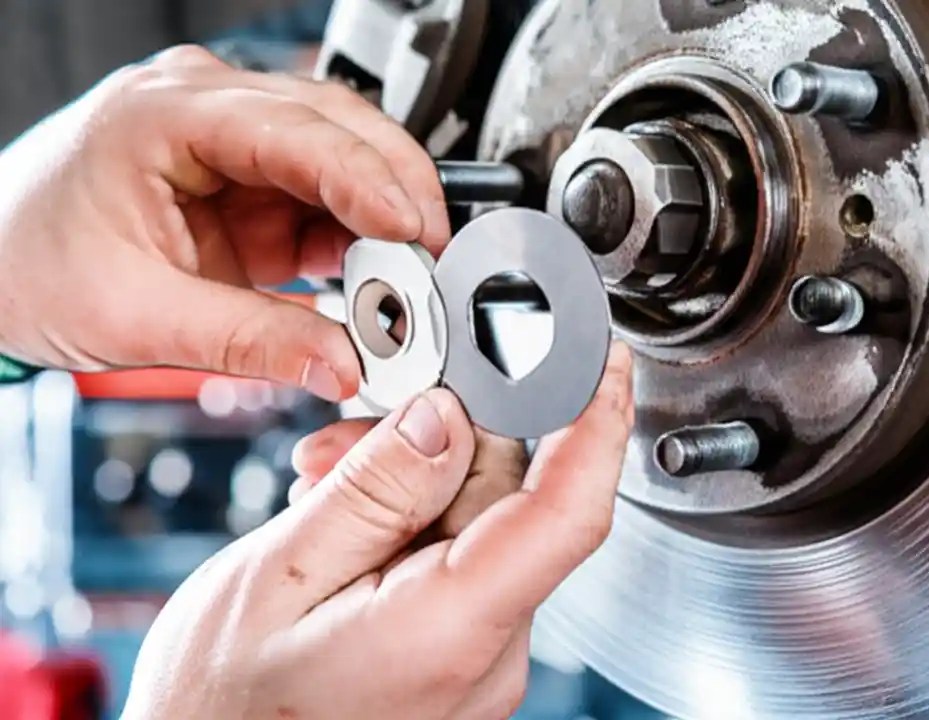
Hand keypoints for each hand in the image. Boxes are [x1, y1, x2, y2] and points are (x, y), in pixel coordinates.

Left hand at [0, 45, 447, 399]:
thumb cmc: (27, 265)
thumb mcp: (140, 317)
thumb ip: (252, 341)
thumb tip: (344, 363)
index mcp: (163, 114)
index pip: (293, 128)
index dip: (365, 178)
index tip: (415, 229)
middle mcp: (208, 109)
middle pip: (340, 126)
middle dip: (399, 192)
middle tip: (434, 259)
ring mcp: (237, 144)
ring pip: (348, 159)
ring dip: (387, 218)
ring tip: (410, 282)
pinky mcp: (254, 184)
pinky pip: (331, 200)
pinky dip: (362, 240)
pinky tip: (376, 279)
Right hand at [122, 343, 634, 719]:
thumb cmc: (219, 707)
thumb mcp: (277, 578)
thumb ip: (375, 491)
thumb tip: (448, 414)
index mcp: (451, 631)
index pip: (568, 514)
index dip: (597, 424)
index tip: (604, 361)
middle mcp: (488, 656)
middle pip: (515, 503)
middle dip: (448, 441)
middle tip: (357, 434)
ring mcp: (480, 663)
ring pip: (484, 526)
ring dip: (416, 485)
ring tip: (325, 492)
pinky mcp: (462, 661)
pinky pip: (462, 565)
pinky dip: (413, 528)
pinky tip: (350, 527)